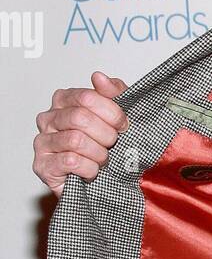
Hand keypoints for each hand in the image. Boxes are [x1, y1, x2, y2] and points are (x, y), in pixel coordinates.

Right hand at [33, 71, 129, 197]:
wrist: (100, 181)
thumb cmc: (105, 144)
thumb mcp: (116, 115)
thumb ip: (112, 92)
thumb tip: (98, 77)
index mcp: (64, 100)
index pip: (87, 97)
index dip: (111, 112)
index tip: (123, 124)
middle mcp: (49, 118)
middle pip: (80, 118)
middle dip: (105, 134)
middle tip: (112, 144)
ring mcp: (42, 142)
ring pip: (75, 140)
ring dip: (98, 153)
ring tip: (103, 159)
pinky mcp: (42, 165)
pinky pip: (70, 161)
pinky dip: (89, 168)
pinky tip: (92, 171)